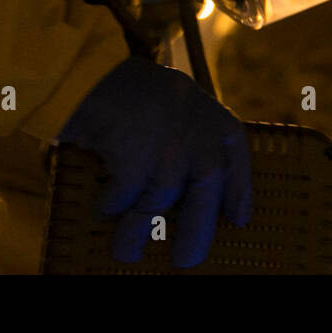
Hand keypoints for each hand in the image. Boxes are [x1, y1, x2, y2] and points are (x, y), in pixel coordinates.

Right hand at [58, 56, 251, 266]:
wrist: (91, 72)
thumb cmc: (128, 90)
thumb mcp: (174, 103)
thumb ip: (187, 134)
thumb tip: (187, 188)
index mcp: (211, 117)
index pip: (236, 158)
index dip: (239, 190)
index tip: (240, 218)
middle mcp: (198, 133)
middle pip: (205, 193)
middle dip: (197, 232)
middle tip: (187, 261)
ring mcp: (170, 147)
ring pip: (159, 202)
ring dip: (138, 230)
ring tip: (126, 250)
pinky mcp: (138, 159)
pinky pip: (125, 196)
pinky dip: (111, 205)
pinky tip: (101, 209)